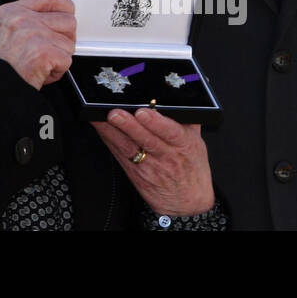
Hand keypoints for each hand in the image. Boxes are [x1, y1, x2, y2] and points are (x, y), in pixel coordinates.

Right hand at [0, 0, 75, 89]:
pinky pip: (67, 60)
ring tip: (43, 63)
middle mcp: (23, 19)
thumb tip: (51, 19)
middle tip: (53, 48)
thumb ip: (26, 20)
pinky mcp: (44, 52)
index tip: (67, 12)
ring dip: (60, 57)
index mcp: (12, 11)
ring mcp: (34, 34)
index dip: (64, 4)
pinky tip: (42, 73)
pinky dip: (57, 72)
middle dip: (65, 37)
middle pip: (67, 20)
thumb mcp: (3, 30)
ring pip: (69, 42)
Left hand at [93, 107, 214, 215]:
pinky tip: (99, 127)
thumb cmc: (192, 168)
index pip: (171, 133)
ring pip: (129, 147)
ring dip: (113, 132)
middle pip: (146, 140)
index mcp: (184, 144)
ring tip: (102, 118)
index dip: (156, 123)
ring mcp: (149, 165)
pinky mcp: (134, 172)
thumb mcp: (197, 142)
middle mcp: (166, 155)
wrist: (187, 203)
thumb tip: (178, 95)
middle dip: (129, 126)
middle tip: (115, 113)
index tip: (143, 113)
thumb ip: (187, 119)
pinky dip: (108, 138)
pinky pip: (119, 153)